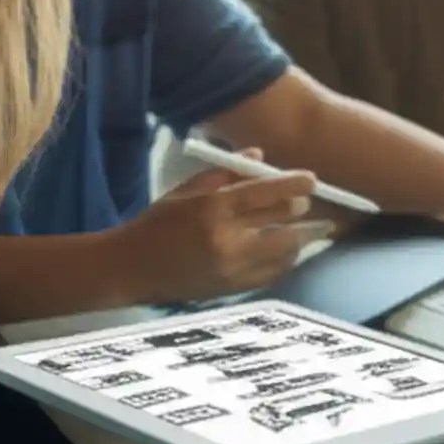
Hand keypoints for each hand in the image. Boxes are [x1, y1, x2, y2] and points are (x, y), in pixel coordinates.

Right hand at [112, 152, 328, 303]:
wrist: (131, 270)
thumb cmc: (157, 225)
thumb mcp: (184, 191)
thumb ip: (225, 173)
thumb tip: (260, 155)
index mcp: (214, 209)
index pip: (266, 192)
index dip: (295, 184)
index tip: (312, 179)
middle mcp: (228, 238)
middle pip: (284, 220)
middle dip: (303, 208)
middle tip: (310, 202)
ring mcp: (234, 267)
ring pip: (287, 249)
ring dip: (302, 237)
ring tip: (312, 228)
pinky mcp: (236, 288)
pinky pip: (275, 273)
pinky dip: (287, 260)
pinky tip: (290, 251)